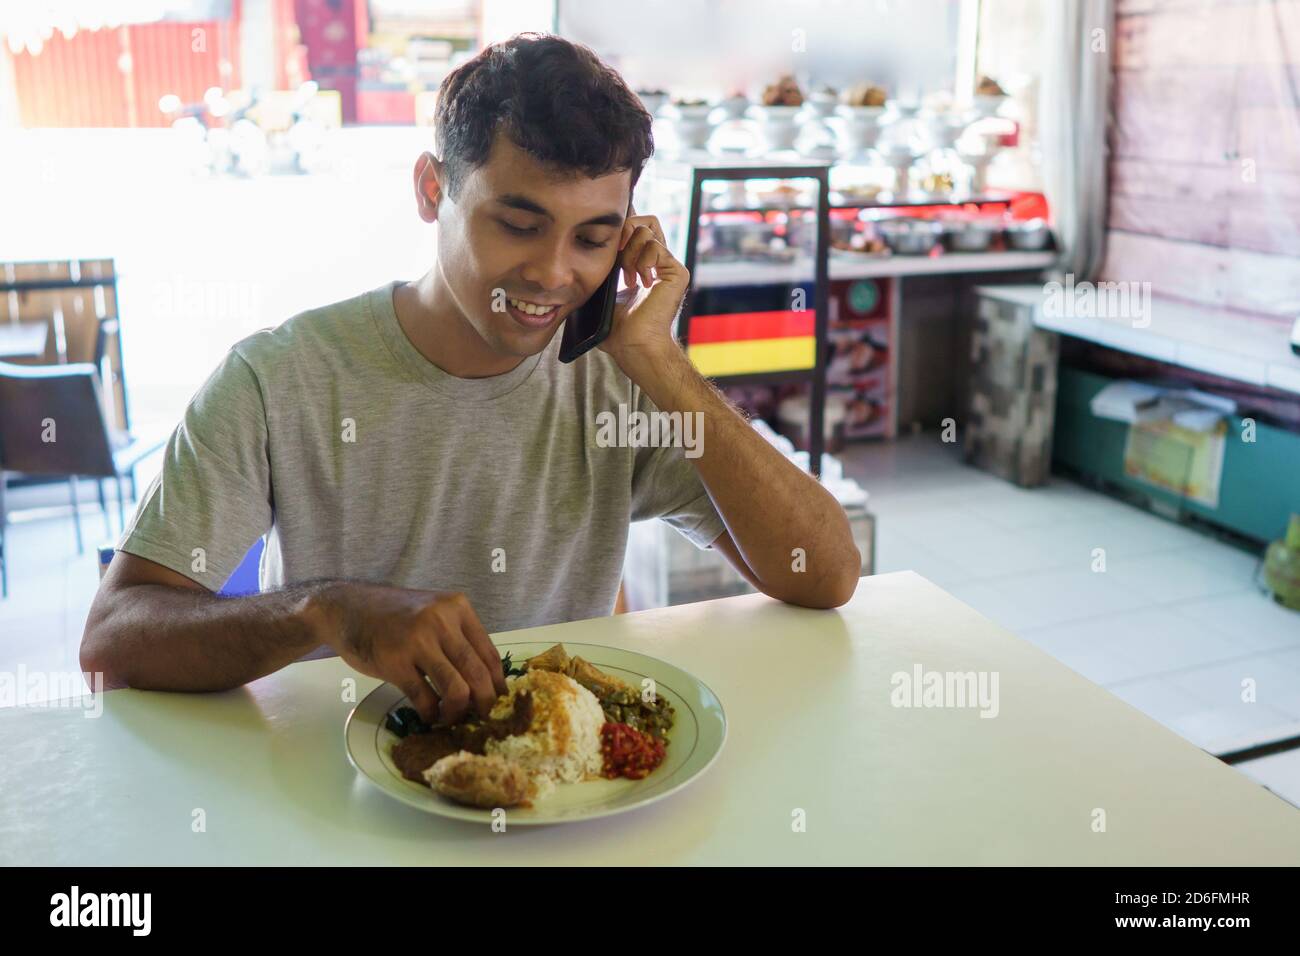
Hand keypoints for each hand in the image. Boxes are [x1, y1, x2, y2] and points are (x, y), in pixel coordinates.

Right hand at [309, 583, 506, 724]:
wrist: (346, 607)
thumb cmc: (393, 615)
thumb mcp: (433, 612)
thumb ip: (457, 637)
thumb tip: (484, 680)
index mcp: (457, 608)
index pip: (490, 653)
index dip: (498, 683)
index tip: (498, 701)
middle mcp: (442, 621)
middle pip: (478, 674)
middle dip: (485, 703)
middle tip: (481, 717)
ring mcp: (418, 641)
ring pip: (456, 689)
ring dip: (457, 712)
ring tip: (449, 717)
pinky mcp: (395, 662)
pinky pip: (425, 698)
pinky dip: (431, 714)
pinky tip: (427, 715)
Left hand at [599, 207, 689, 374]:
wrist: (632, 343)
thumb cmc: (615, 326)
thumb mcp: (602, 287)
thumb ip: (603, 264)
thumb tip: (586, 241)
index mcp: (643, 265)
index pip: (636, 229)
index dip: (622, 226)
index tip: (608, 238)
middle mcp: (658, 263)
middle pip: (644, 221)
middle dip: (624, 233)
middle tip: (618, 259)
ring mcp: (669, 266)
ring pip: (647, 229)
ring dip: (630, 251)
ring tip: (629, 277)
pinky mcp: (677, 272)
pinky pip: (655, 246)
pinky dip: (642, 260)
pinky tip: (641, 282)